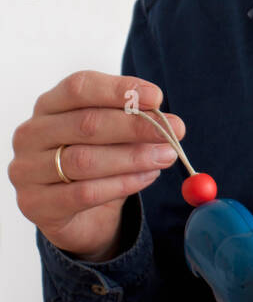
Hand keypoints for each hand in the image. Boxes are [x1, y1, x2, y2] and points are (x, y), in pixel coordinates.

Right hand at [7, 71, 185, 260]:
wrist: (74, 215)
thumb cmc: (94, 162)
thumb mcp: (111, 136)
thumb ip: (131, 122)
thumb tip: (169, 122)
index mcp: (49, 105)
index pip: (79, 87)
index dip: (119, 90)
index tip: (157, 98)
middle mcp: (31, 134)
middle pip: (86, 123)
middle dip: (136, 126)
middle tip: (175, 130)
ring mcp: (28, 170)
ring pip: (85, 160)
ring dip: (133, 157)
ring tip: (166, 156)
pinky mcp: (36, 204)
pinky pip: (84, 193)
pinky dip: (122, 184)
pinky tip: (148, 177)